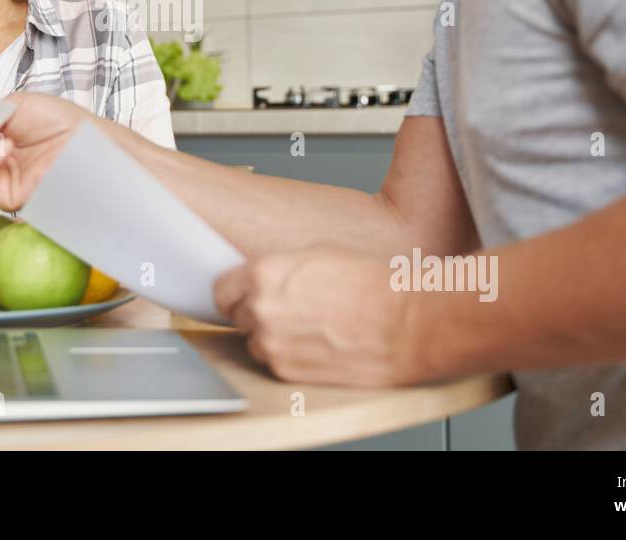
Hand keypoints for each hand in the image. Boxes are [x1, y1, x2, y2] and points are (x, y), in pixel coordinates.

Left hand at [214, 249, 420, 387]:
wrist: (403, 324)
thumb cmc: (370, 285)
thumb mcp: (317, 254)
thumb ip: (278, 269)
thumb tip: (259, 278)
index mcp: (264, 274)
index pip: (221, 289)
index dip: (236, 292)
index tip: (244, 295)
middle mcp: (262, 309)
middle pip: (236, 316)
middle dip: (255, 313)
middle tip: (286, 310)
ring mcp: (272, 343)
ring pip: (254, 342)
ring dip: (271, 336)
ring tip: (306, 327)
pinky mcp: (287, 371)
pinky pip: (272, 363)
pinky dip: (287, 356)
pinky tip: (314, 344)